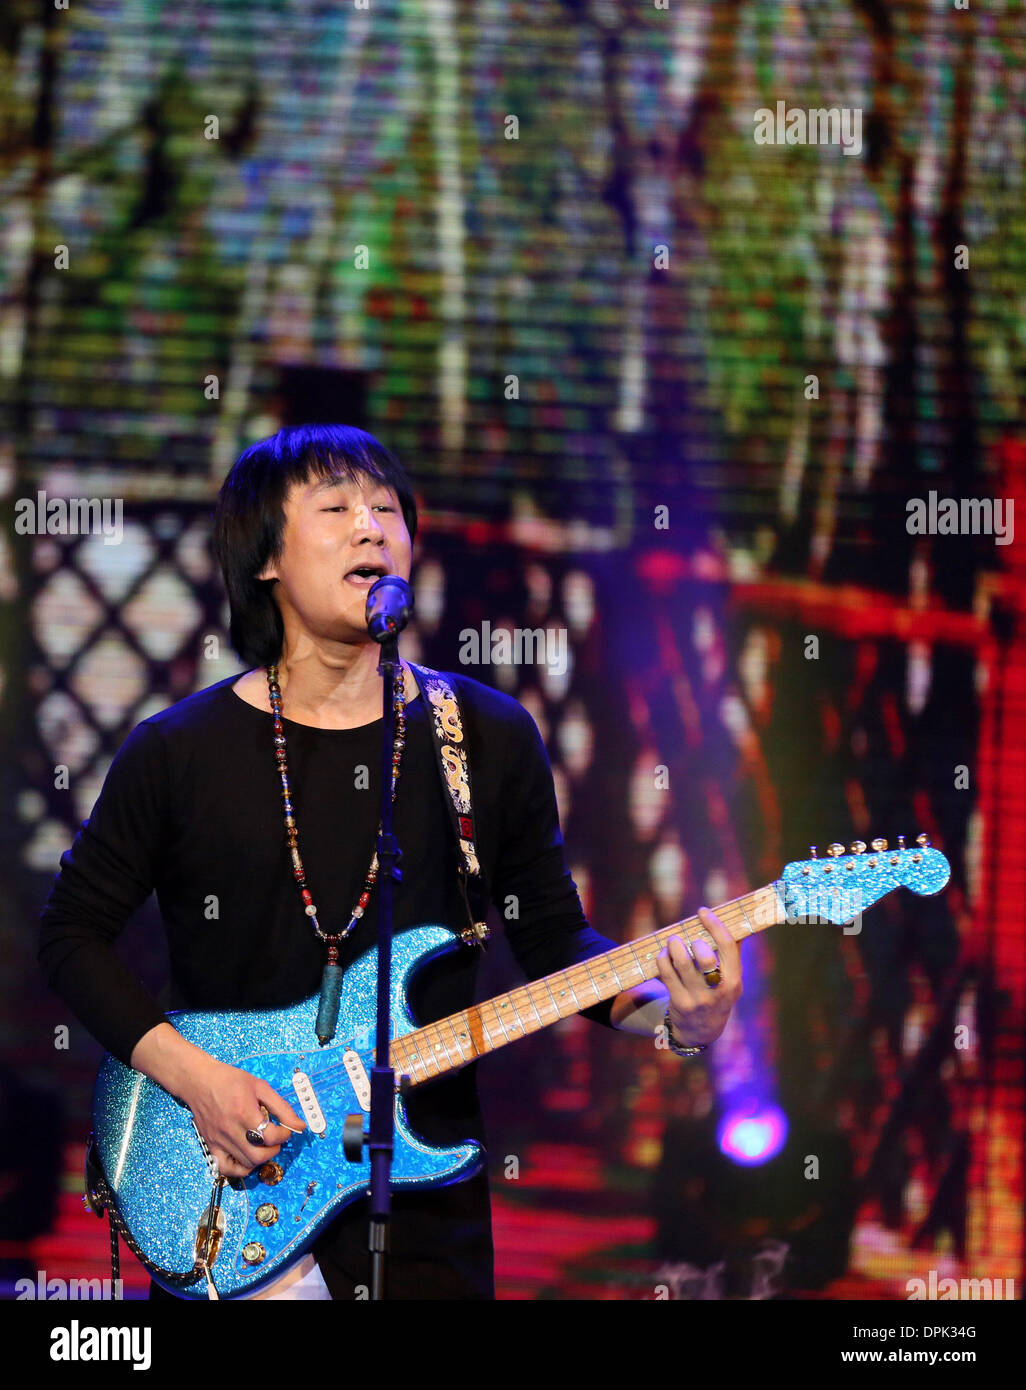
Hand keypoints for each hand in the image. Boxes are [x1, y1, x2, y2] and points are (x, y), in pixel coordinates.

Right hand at [181, 1059, 306, 1177]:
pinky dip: (239, 1168)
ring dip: (260, 1159)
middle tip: (276, 1139)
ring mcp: (219, 1140)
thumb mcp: (260, 1087)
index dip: (284, 1134)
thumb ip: (281, 1107)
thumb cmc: (230, 1081)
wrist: (200, 1081)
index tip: (286, 1128)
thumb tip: (299, 1125)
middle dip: (274, 1150)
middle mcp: (231, 1130)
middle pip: (258, 1156)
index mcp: (244, 1113)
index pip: (270, 1136)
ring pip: (245, 1164)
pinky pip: (225, 1168)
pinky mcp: (211, 1145)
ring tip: (263, 1145)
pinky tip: (247, 1157)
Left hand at [656, 906, 741, 1047]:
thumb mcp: (731, 979)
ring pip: (682, 963)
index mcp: (734, 981)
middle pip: (705, 956)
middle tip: (687, 937)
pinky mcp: (679, 1003)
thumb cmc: (717, 994)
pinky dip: (663, 958)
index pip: (728, 946)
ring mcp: (698, 998)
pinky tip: (664, 955)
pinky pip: (666, 973)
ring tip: (673, 941)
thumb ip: (732, 953)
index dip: (714, 925)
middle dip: (694, 941)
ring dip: (674, 946)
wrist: (701, 1031)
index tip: (702, 911)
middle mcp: (718, 990)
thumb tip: (734, 919)